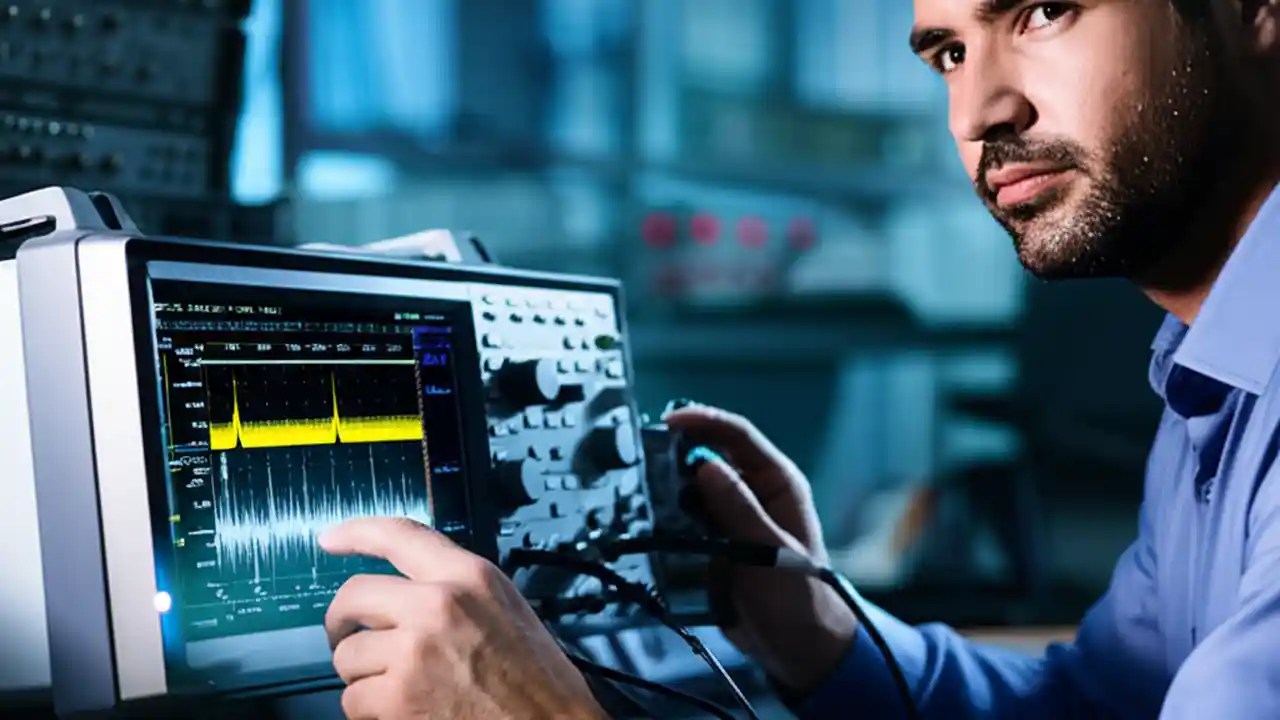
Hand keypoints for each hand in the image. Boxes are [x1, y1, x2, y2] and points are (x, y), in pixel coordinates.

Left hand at [319, 517, 605, 719]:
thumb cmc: (537, 680)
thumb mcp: (504, 608)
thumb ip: (455, 590)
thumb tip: (401, 589)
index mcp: (470, 576)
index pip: (399, 534)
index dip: (357, 532)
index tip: (331, 538)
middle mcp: (439, 604)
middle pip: (353, 596)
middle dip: (342, 622)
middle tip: (349, 638)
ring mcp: (415, 650)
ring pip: (347, 655)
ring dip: (363, 675)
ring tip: (399, 686)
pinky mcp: (398, 697)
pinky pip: (352, 699)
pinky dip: (369, 710)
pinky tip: (401, 710)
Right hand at [664, 403, 855, 696]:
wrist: (799, 650)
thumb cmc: (800, 598)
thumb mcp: (769, 551)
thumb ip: (738, 508)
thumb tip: (705, 464)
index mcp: (777, 484)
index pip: (738, 436)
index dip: (704, 421)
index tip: (669, 421)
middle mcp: (752, 494)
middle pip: (708, 457)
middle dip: (678, 452)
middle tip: (642, 455)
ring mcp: (730, 519)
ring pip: (691, 488)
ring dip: (667, 486)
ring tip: (636, 486)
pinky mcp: (712, 544)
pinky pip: (684, 520)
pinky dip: (666, 517)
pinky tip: (645, 519)